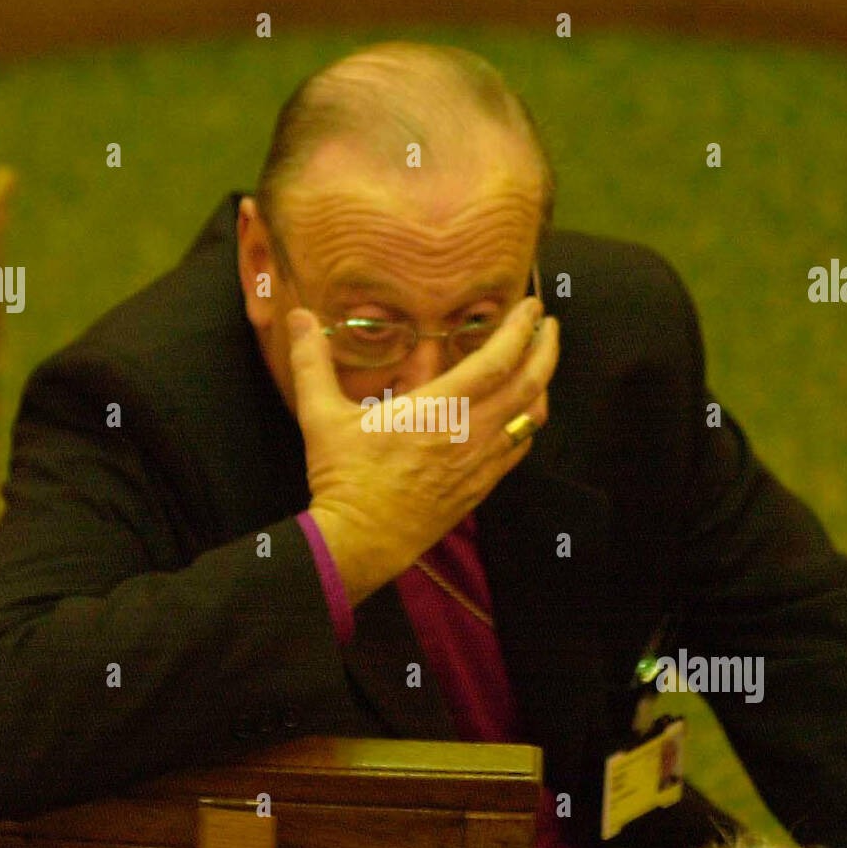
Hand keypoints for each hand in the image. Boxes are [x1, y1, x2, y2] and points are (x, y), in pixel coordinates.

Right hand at [289, 297, 558, 606]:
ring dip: (541, 385)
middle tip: (548, 325)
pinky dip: (527, 423)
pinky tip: (522, 414)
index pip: (496, 361)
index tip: (531, 307)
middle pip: (527, 385)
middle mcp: (469, 433)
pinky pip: (518, 448)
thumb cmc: (344, 477)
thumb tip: (298, 317)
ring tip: (539, 363)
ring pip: (530, 418)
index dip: (519, 330)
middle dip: (545, 350)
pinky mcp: (480, 487)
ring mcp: (479, 463)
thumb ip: (312, 362)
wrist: (360, 540)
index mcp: (437, 409)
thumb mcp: (321, 415)